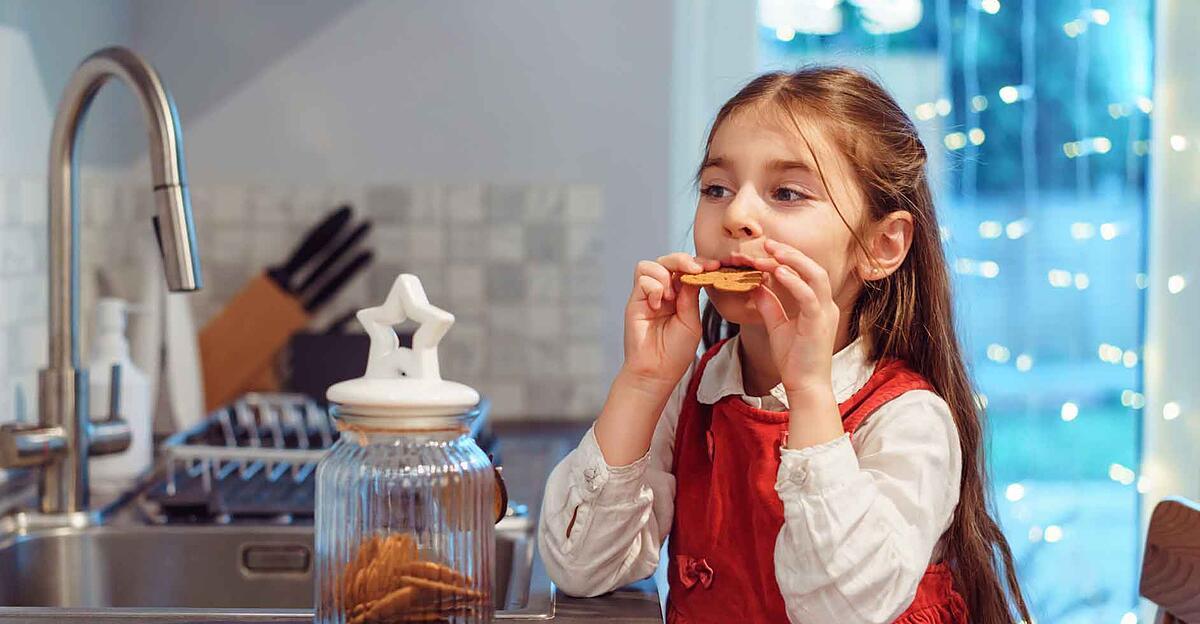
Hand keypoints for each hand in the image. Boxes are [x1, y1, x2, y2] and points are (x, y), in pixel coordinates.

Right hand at [621, 253, 720, 391]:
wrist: (657, 371)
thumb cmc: (675, 351)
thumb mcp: (691, 320)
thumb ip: (690, 296)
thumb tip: (695, 272)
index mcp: (680, 296)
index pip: (687, 269)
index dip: (700, 264)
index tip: (715, 266)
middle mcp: (663, 292)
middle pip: (668, 260)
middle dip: (683, 260)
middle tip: (696, 270)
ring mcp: (648, 295)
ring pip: (651, 265)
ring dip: (665, 274)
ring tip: (671, 297)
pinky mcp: (635, 300)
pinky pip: (642, 278)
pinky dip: (654, 286)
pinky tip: (658, 304)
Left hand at [737, 240, 838, 397]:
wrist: (805, 386)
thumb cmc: (794, 359)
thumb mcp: (777, 326)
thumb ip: (770, 304)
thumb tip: (757, 285)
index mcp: (818, 304)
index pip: (806, 272)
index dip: (787, 258)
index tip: (766, 250)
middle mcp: (826, 305)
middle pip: (813, 267)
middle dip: (791, 252)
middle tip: (768, 242)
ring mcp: (825, 313)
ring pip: (815, 276)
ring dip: (793, 260)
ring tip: (772, 251)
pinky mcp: (819, 324)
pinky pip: (809, 296)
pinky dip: (794, 281)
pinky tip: (777, 272)